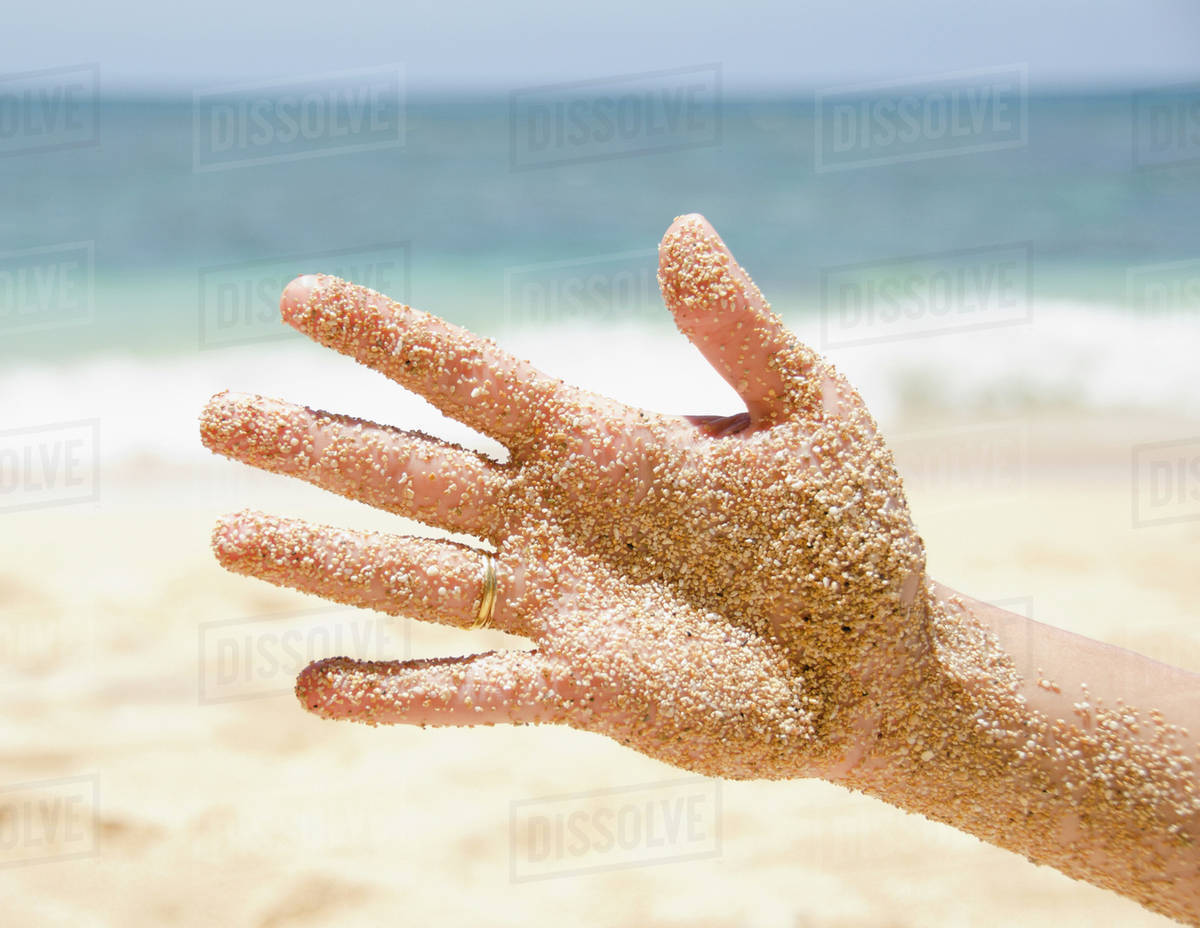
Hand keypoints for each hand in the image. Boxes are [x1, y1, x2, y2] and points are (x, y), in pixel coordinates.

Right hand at [201, 214, 929, 780]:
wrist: (878, 659)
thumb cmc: (852, 526)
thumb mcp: (814, 409)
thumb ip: (739, 330)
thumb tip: (680, 226)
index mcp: (603, 442)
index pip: (472, 378)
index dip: (385, 339)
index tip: (299, 299)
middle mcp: (559, 520)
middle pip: (413, 473)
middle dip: (314, 444)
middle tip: (213, 412)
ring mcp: (563, 607)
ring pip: (418, 578)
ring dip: (325, 561)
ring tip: (229, 538)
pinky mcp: (583, 690)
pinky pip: (471, 690)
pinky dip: (396, 693)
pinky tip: (314, 690)